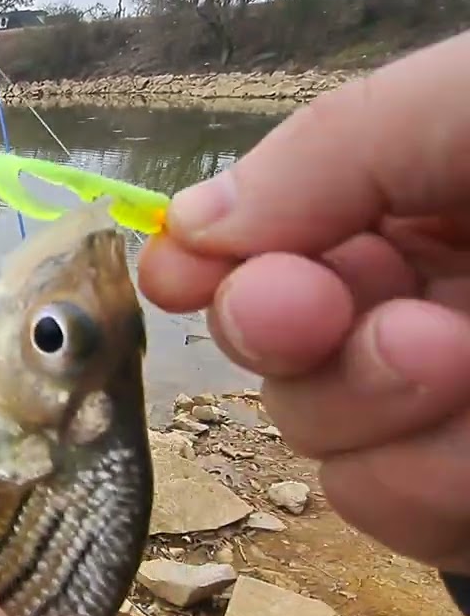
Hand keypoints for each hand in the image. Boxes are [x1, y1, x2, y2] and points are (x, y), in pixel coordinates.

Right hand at [138, 30, 469, 574]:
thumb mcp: (459, 104)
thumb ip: (323, 148)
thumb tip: (186, 229)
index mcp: (412, 201)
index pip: (267, 240)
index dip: (205, 261)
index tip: (173, 275)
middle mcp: (417, 299)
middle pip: (271, 345)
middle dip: (284, 332)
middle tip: (319, 309)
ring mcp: (444, 404)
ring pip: (315, 437)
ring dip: (362, 407)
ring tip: (459, 359)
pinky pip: (386, 511)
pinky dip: (416, 487)